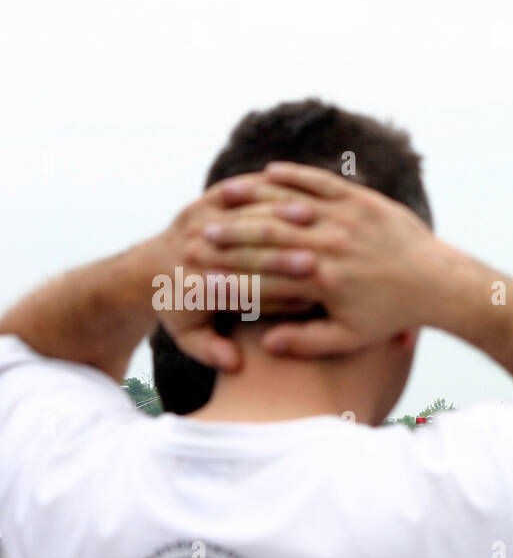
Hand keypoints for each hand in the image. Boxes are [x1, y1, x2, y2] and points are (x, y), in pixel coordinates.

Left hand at [141, 173, 320, 369]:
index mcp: (192, 285)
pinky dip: (268, 193)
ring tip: (313, 222)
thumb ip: (211, 352)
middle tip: (318, 263)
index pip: (243, 293)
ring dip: (279, 217)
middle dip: (282, 258)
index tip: (311, 303)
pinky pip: (240, 193)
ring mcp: (197, 220)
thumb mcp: (190, 338)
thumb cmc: (181, 309)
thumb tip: (235, 364)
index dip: (277, 298)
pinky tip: (298, 199)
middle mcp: (193, 249)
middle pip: (246, 254)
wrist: (149, 270)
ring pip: (244, 217)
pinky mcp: (204, 201)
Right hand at [197, 162, 477, 357]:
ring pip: (289, 201)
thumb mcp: (351, 337)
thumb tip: (267, 344)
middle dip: (231, 233)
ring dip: (253, 200)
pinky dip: (292, 175)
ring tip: (224, 201)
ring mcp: (348, 217)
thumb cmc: (392, 315)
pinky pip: (319, 180)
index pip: (264, 270)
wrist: (439, 283)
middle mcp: (333, 244)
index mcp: (325, 279)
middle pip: (268, 232)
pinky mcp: (362, 199)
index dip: (230, 269)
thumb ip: (307, 342)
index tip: (202, 271)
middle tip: (200, 233)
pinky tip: (268, 172)